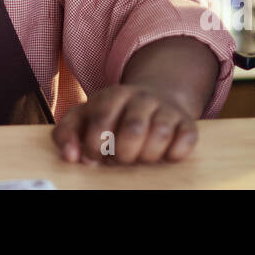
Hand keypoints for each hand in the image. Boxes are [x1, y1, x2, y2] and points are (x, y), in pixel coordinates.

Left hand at [52, 85, 199, 165]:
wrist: (154, 98)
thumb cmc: (112, 116)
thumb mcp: (84, 118)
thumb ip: (67, 134)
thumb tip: (71, 157)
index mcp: (112, 95)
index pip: (102, 119)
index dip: (96, 145)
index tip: (96, 156)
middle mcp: (141, 98)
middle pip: (133, 130)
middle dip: (123, 154)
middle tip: (120, 158)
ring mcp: (166, 109)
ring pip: (160, 135)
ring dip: (147, 156)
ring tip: (140, 157)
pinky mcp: (187, 123)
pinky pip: (185, 141)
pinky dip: (174, 154)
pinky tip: (164, 155)